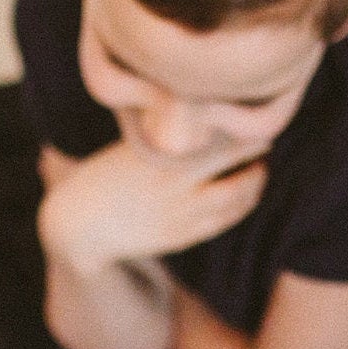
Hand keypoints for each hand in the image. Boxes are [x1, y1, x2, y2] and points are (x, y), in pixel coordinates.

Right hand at [37, 137, 266, 270]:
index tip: (254, 117)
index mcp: (162, 158)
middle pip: (236, 170)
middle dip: (256, 155)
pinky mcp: (183, 236)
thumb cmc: (106, 177)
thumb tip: (202, 111)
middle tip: (265, 139)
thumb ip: (167, 136)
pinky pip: (225, 221)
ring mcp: (181, 215)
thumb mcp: (133, 148)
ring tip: (260, 167)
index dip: (243, 131)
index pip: (217, 140)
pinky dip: (243, 205)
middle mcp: (175, 186)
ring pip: (236, 199)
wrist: (82, 224)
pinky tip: (247, 193)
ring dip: (256, 182)